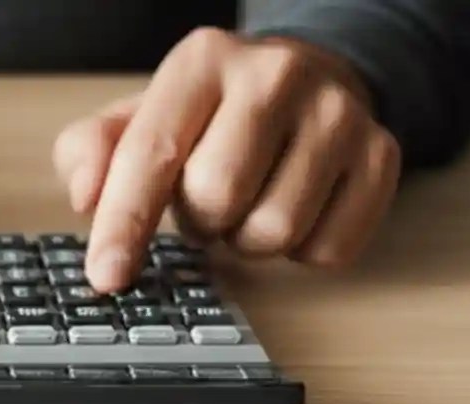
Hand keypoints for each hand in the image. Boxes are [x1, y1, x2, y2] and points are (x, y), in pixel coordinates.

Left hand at [53, 28, 401, 291]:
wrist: (311, 78)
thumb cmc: (207, 115)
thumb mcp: (136, 119)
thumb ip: (90, 152)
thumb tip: (86, 196)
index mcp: (203, 60)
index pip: (153, 153)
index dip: (123, 223)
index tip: (106, 277)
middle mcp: (276, 74)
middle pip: (217, 198)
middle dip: (199, 221)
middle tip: (206, 201)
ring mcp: (338, 113)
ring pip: (274, 231)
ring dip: (247, 239)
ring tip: (249, 202)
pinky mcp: (383, 154)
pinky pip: (328, 250)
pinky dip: (300, 250)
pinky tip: (294, 208)